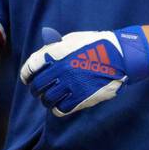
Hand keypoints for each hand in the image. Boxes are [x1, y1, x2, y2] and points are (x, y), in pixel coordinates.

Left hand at [19, 26, 148, 116]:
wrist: (122, 57)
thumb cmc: (97, 45)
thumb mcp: (72, 39)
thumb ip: (54, 49)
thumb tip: (41, 60)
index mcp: (57, 53)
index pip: (31, 67)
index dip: (26, 75)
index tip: (27, 79)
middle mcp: (61, 70)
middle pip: (37, 86)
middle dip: (35, 89)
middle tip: (38, 90)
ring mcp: (71, 85)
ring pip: (47, 100)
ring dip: (46, 100)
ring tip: (49, 98)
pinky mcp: (81, 98)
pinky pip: (61, 109)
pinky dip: (57, 109)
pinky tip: (59, 105)